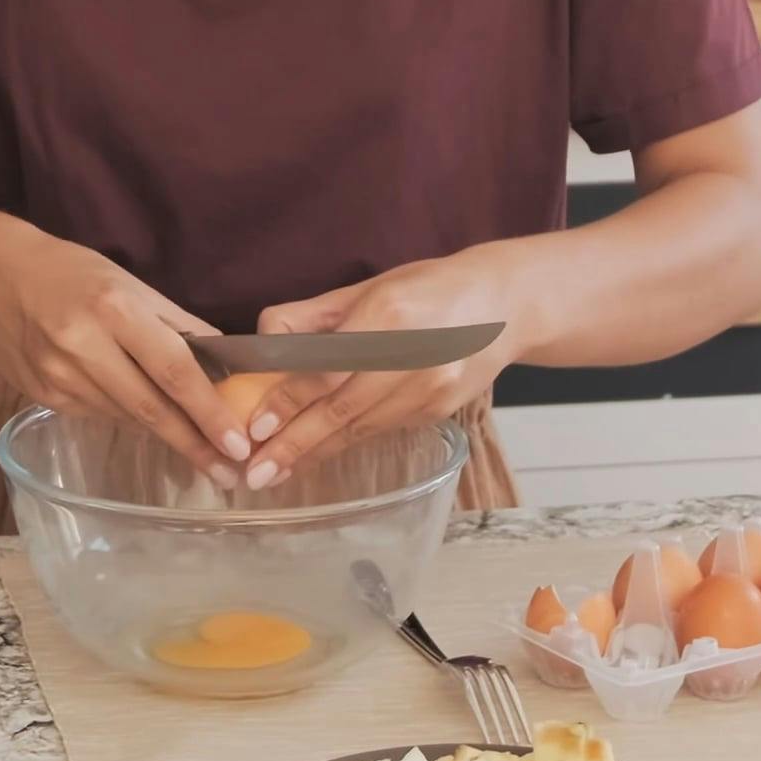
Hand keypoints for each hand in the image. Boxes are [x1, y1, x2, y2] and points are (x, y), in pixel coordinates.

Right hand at [0, 229, 241, 474]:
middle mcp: (84, 346)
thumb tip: (226, 362)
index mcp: (114, 308)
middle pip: (150, 407)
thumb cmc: (72, 273)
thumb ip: (178, 323)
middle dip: (194, 444)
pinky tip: (146, 422)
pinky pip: (99, 416)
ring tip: (200, 452)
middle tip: (229, 472)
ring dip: (165, 435)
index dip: (208, 411)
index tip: (237, 443)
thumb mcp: (130, 283)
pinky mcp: (43, 396)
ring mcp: (59, 377)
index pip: (173, 369)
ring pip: (126, 417)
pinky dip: (129, 420)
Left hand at [240, 252, 525, 489]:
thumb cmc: (426, 289)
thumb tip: (260, 346)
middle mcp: (413, 357)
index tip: (257, 427)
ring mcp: (431, 390)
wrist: (505, 306)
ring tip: (274, 472)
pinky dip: (345, 443)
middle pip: (342, 408)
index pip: (329, 366)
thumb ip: (311, 318)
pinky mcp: (439, 412)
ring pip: (361, 428)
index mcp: (389, 315)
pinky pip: (381, 429)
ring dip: (314, 453)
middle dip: (295, 444)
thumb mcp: (367, 287)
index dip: (290, 399)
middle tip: (255, 473)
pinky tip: (316, 455)